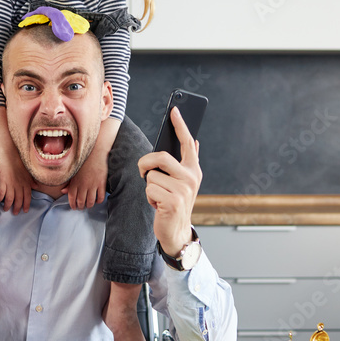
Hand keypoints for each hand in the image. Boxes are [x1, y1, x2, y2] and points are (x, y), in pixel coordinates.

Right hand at [0, 150, 33, 214]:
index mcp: (26, 183)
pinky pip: (1, 193)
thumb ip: (31, 180)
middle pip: (19, 200)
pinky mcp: (2, 182)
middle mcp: (19, 185)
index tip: (25, 210)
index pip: (27, 197)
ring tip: (6, 209)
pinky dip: (0, 198)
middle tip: (15, 213)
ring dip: (8, 205)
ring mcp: (10, 184)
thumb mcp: (28, 171)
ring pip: (10, 199)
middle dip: (17, 208)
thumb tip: (36, 186)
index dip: (26, 205)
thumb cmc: (18, 162)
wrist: (9, 154)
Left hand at [64, 147, 107, 208]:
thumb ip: (69, 183)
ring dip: (89, 205)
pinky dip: (99, 201)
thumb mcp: (74, 172)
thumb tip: (63, 191)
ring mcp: (93, 185)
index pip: (72, 198)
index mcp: (75, 182)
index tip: (74, 207)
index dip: (73, 205)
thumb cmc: (83, 162)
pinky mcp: (102, 183)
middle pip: (81, 201)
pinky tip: (97, 200)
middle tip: (81, 207)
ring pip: (91, 201)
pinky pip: (101, 197)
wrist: (95, 152)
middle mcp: (83, 185)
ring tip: (89, 205)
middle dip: (81, 206)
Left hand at [137, 107, 201, 256]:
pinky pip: (149, 189)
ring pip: (151, 176)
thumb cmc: (175, 203)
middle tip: (144, 172)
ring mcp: (183, 190)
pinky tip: (158, 205)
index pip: (187, 142)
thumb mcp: (184, 182)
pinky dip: (149, 198)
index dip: (180, 125)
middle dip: (146, 164)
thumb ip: (188, 162)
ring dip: (149, 187)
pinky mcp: (172, 201)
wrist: (176, 231)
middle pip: (160, 157)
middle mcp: (191, 178)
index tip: (174, 109)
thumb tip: (195, 141)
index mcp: (194, 170)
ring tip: (160, 197)